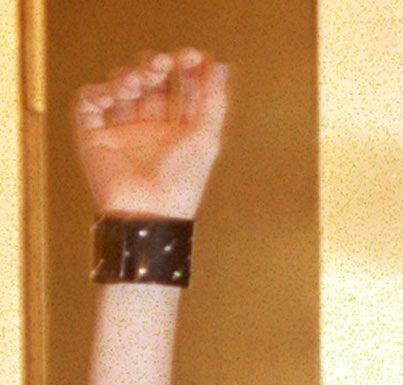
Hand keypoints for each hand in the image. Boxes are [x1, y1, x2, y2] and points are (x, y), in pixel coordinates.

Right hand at [72, 48, 230, 219]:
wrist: (148, 214)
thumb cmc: (180, 186)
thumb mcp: (205, 140)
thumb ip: (214, 103)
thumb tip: (218, 69)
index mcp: (177, 133)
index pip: (179, 89)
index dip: (183, 70)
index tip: (189, 57)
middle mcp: (150, 131)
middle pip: (149, 83)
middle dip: (154, 67)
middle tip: (161, 64)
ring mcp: (122, 133)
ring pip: (120, 88)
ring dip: (127, 78)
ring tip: (136, 85)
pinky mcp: (95, 138)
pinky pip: (89, 104)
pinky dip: (97, 93)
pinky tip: (111, 96)